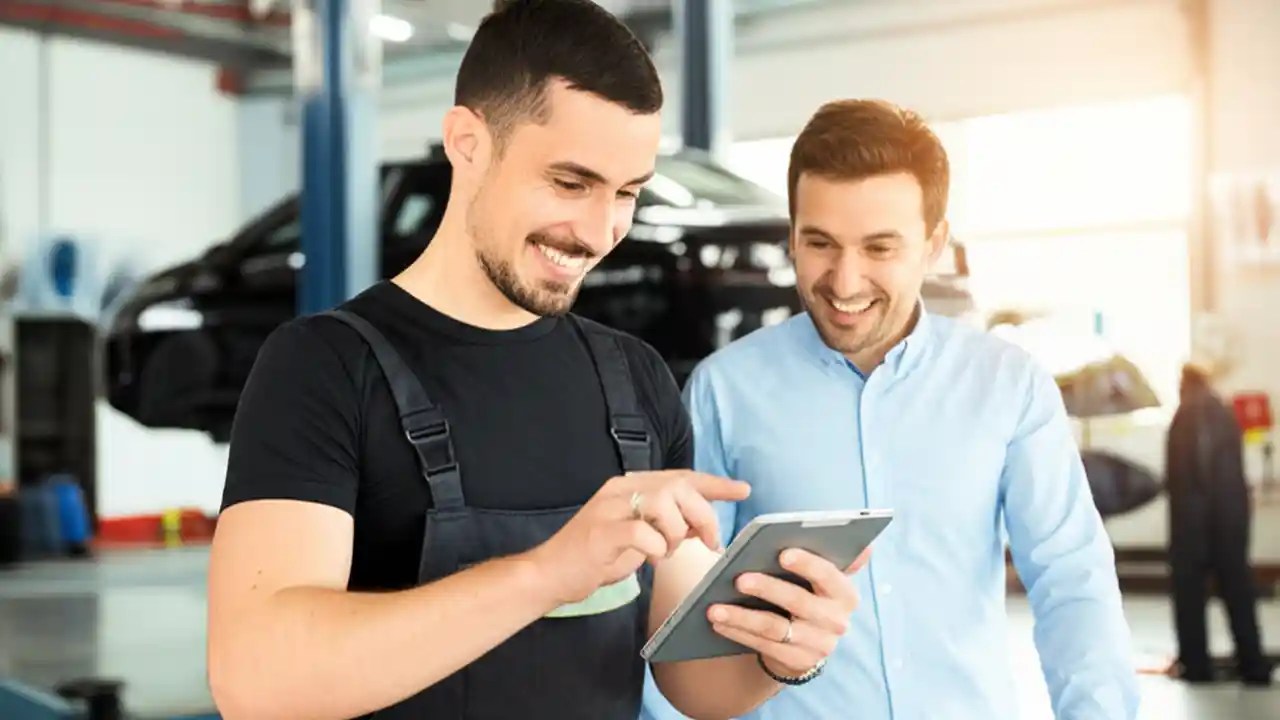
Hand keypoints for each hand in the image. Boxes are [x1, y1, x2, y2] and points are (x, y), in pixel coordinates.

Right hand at [527, 470, 750, 606]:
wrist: (549, 573)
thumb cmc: (596, 557)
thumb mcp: (639, 538)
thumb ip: (667, 526)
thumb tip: (701, 525)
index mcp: (630, 486)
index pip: (680, 476)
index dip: (714, 483)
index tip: (742, 489)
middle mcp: (620, 490)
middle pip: (677, 487)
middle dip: (702, 515)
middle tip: (709, 543)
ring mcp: (608, 509)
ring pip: (662, 503)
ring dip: (675, 532)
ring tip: (666, 552)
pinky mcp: (601, 533)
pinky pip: (642, 533)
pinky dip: (656, 549)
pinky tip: (650, 561)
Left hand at [707, 547, 870, 676]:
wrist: (807, 642)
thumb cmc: (806, 593)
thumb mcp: (817, 578)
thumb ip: (818, 557)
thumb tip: (822, 540)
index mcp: (844, 593)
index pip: (828, 575)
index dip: (807, 564)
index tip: (782, 553)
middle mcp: (837, 620)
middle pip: (797, 601)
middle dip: (766, 588)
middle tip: (738, 578)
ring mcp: (818, 644)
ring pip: (774, 627)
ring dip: (741, 616)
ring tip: (714, 606)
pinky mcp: (798, 662)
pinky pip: (762, 646)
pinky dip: (738, 632)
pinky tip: (717, 622)